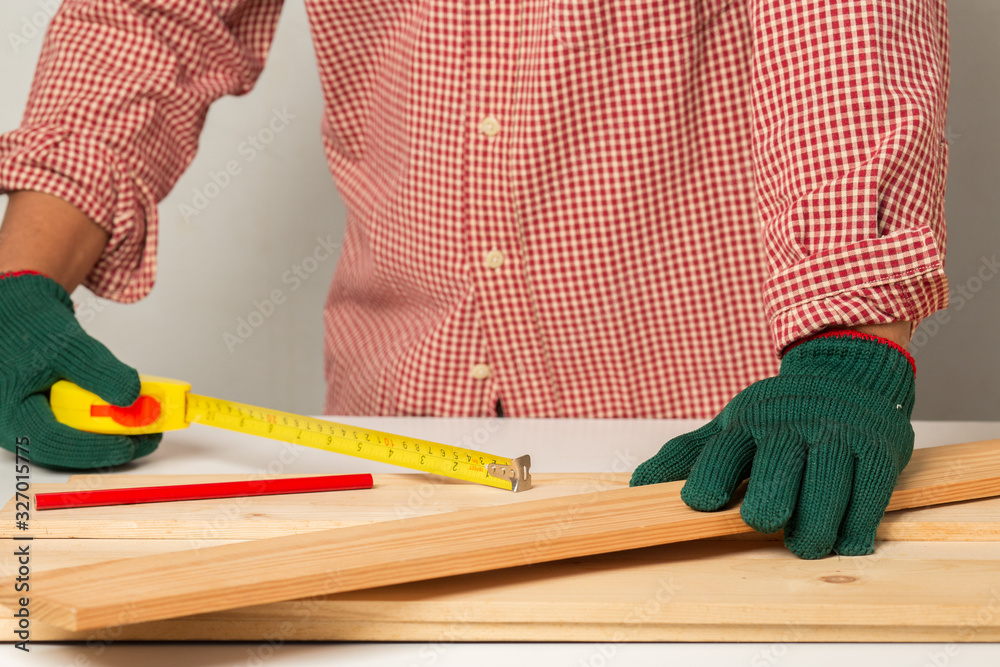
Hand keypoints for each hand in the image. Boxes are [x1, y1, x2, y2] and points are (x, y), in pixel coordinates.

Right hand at [0, 271, 159, 468]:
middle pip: (63, 450)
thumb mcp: (68, 346)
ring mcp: (25, 425)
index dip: (91, 447)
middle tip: (148, 438)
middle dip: (108, 447)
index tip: (127, 444)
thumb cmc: (29, 327)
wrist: (15, 315)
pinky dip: (98, 428)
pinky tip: (125, 420)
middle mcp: (11, 425)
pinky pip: (70, 432)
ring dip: (106, 440)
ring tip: (145, 430)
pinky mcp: (40, 419)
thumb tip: (131, 396)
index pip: (50, 441)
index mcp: (9, 411)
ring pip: (68, 444)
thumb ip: (99, 371)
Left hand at [631, 330, 914, 558]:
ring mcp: (836, 439)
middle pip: (776, 476)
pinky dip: (855, 528)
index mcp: (747, 425)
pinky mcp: (877, 451)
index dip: (709, 483)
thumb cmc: (780, 414)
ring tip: (805, 543)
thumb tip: (636, 486)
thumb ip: (686, 457)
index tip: (703, 504)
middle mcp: (791, 429)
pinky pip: (869, 497)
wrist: (847, 372)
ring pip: (825, 492)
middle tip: (762, 521)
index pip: (720, 456)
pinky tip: (843, 539)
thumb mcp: (728, 427)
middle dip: (767, 507)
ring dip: (814, 529)